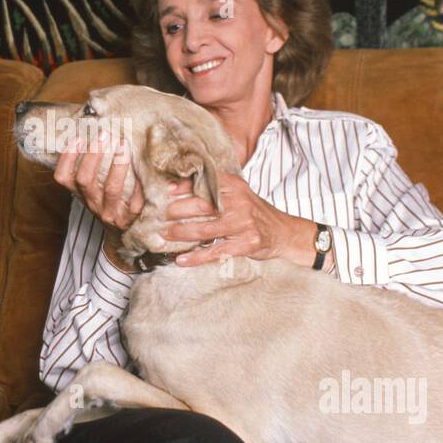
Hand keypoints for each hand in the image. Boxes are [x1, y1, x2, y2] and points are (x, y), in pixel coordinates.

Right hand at [52, 127, 151, 232]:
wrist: (121, 231)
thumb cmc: (106, 201)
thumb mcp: (93, 187)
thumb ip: (90, 166)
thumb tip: (92, 134)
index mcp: (80, 194)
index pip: (63, 178)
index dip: (68, 158)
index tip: (79, 138)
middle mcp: (92, 203)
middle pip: (85, 180)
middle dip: (93, 155)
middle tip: (104, 134)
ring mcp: (110, 212)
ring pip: (111, 188)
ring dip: (117, 165)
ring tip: (123, 144)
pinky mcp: (130, 217)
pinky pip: (135, 200)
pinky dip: (138, 184)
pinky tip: (142, 168)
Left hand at [163, 171, 319, 266]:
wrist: (284, 233)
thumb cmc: (253, 213)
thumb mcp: (237, 195)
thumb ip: (213, 190)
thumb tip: (176, 188)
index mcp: (234, 186)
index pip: (205, 182)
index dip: (183, 186)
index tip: (165, 191)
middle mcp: (239, 202)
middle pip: (201, 205)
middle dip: (176, 211)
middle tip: (158, 216)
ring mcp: (243, 224)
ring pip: (205, 229)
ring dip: (181, 233)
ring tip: (164, 236)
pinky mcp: (246, 244)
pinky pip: (216, 251)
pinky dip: (196, 257)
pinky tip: (181, 260)